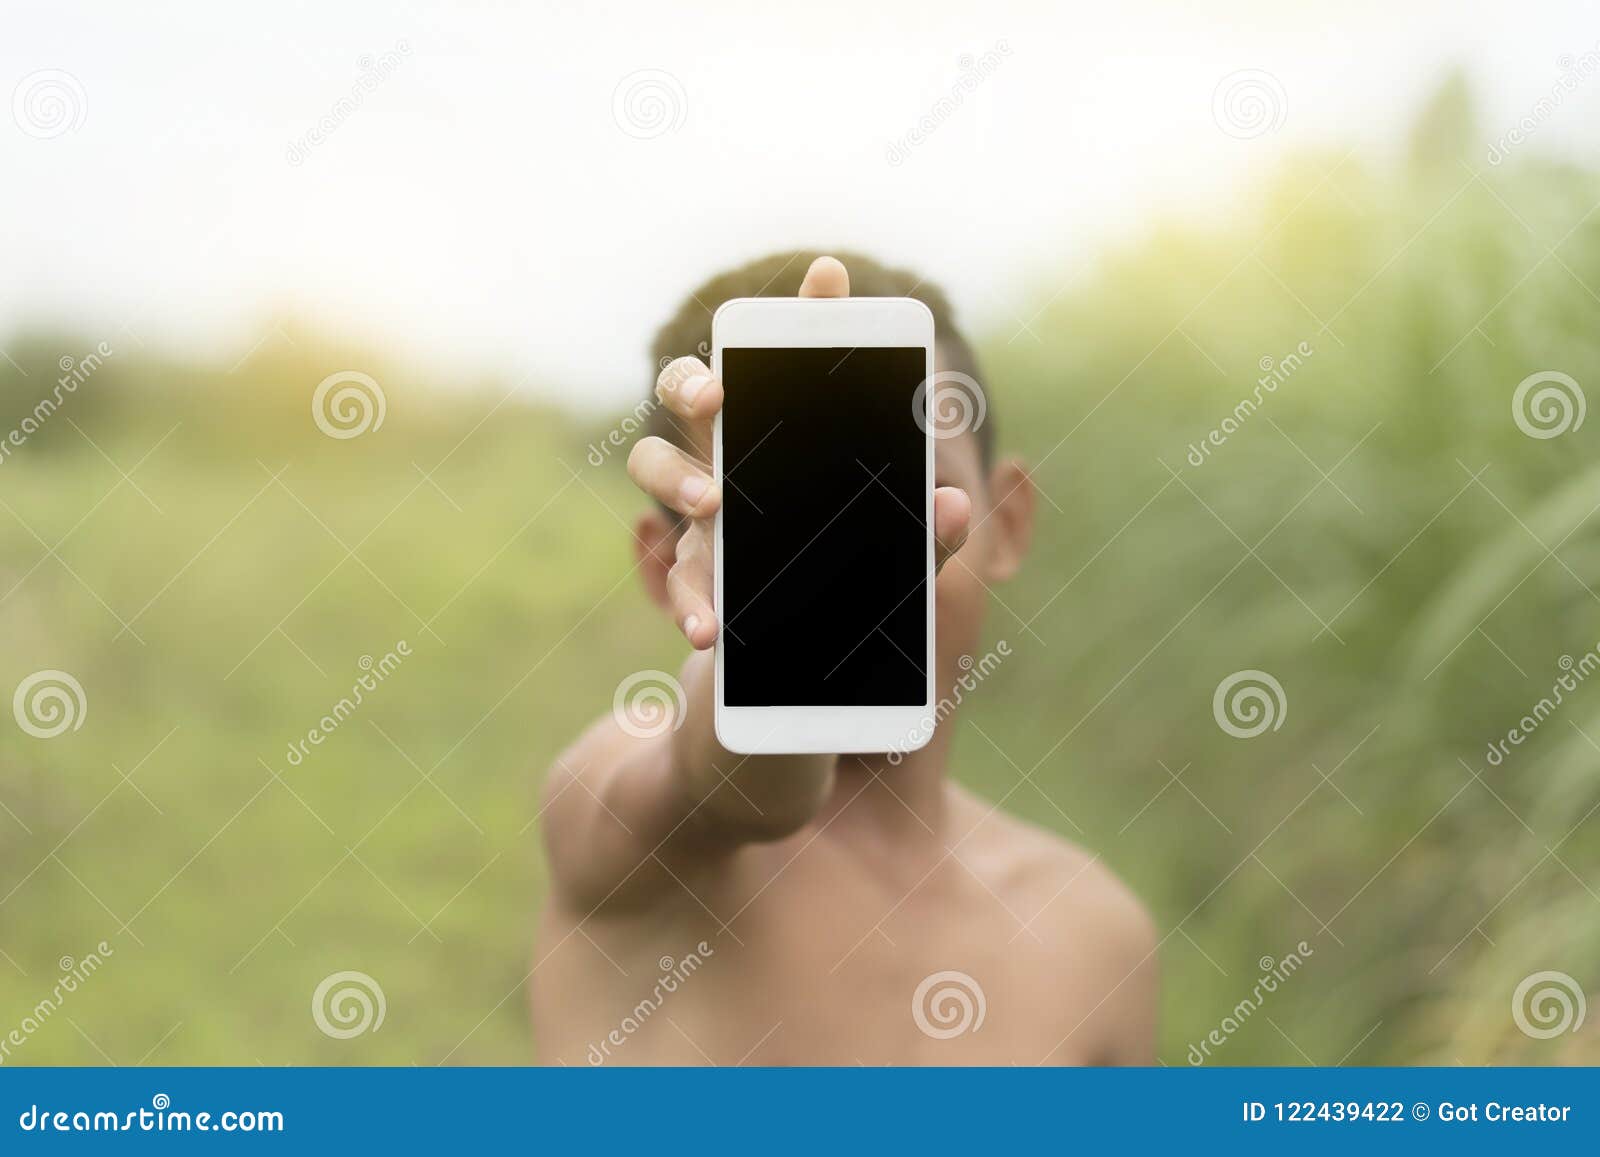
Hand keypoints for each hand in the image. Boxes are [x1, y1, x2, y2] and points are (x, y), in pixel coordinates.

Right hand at [626, 256, 972, 651]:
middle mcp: (734, 461)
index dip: (806, 314)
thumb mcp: (904, 558)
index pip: (792, 363)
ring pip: (652, 465)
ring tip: (711, 504)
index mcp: (789, 440)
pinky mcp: (692, 576)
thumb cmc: (859, 587)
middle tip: (717, 397)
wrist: (818, 673)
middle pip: (689, 391)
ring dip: (674, 476)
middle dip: (691, 381)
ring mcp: (703, 516)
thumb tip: (957, 502)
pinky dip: (687, 600)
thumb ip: (929, 530)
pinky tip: (707, 628)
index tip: (832, 275)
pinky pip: (675, 575)